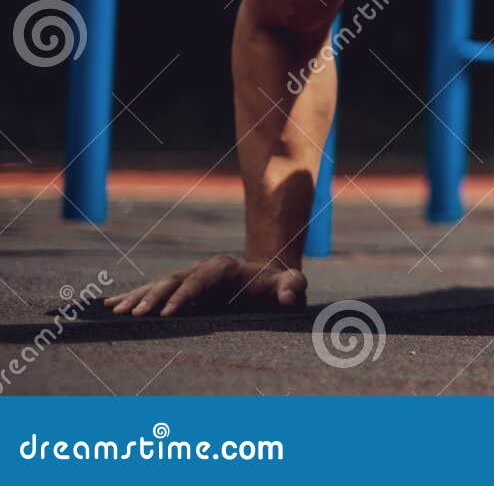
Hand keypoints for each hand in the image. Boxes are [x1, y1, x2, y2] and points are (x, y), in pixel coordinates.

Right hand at [103, 254, 305, 317]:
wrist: (269, 279)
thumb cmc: (280, 285)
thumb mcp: (291, 284)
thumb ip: (292, 287)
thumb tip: (285, 298)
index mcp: (224, 267)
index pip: (200, 279)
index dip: (185, 294)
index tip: (169, 312)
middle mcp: (202, 270)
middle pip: (173, 280)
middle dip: (154, 297)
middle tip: (136, 315)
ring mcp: (190, 278)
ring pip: (159, 285)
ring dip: (138, 297)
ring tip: (116, 311)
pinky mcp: (182, 290)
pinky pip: (154, 292)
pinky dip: (133, 297)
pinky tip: (110, 305)